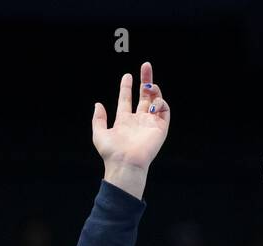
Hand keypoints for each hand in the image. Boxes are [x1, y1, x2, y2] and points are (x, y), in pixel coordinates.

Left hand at [92, 62, 169, 199]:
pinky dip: (160, 103)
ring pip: (155, 100)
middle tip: (146, 65)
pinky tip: (153, 104)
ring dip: (154, 90)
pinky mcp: (160, 127)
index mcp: (124, 121)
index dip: (126, 87)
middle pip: (144, 96)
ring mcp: (150, 123)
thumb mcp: (99, 134)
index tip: (127, 75)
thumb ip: (98, 119)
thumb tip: (98, 104)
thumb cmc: (111, 152)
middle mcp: (138, 120)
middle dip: (145, 80)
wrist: (126, 163)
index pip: (126, 100)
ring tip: (149, 86)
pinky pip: (164, 110)